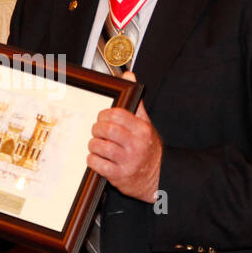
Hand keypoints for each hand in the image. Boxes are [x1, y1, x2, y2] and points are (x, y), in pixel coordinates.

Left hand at [86, 72, 161, 201]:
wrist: (158, 177)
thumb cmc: (148, 149)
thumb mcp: (145, 124)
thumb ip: (135, 102)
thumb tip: (129, 75)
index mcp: (142, 130)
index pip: (117, 115)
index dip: (105, 115)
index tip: (103, 119)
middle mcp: (136, 145)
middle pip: (107, 130)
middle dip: (97, 129)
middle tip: (97, 131)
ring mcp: (127, 161)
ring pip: (100, 146)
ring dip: (93, 145)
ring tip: (97, 145)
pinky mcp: (119, 175)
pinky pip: (98, 164)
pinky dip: (93, 160)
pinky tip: (97, 158)